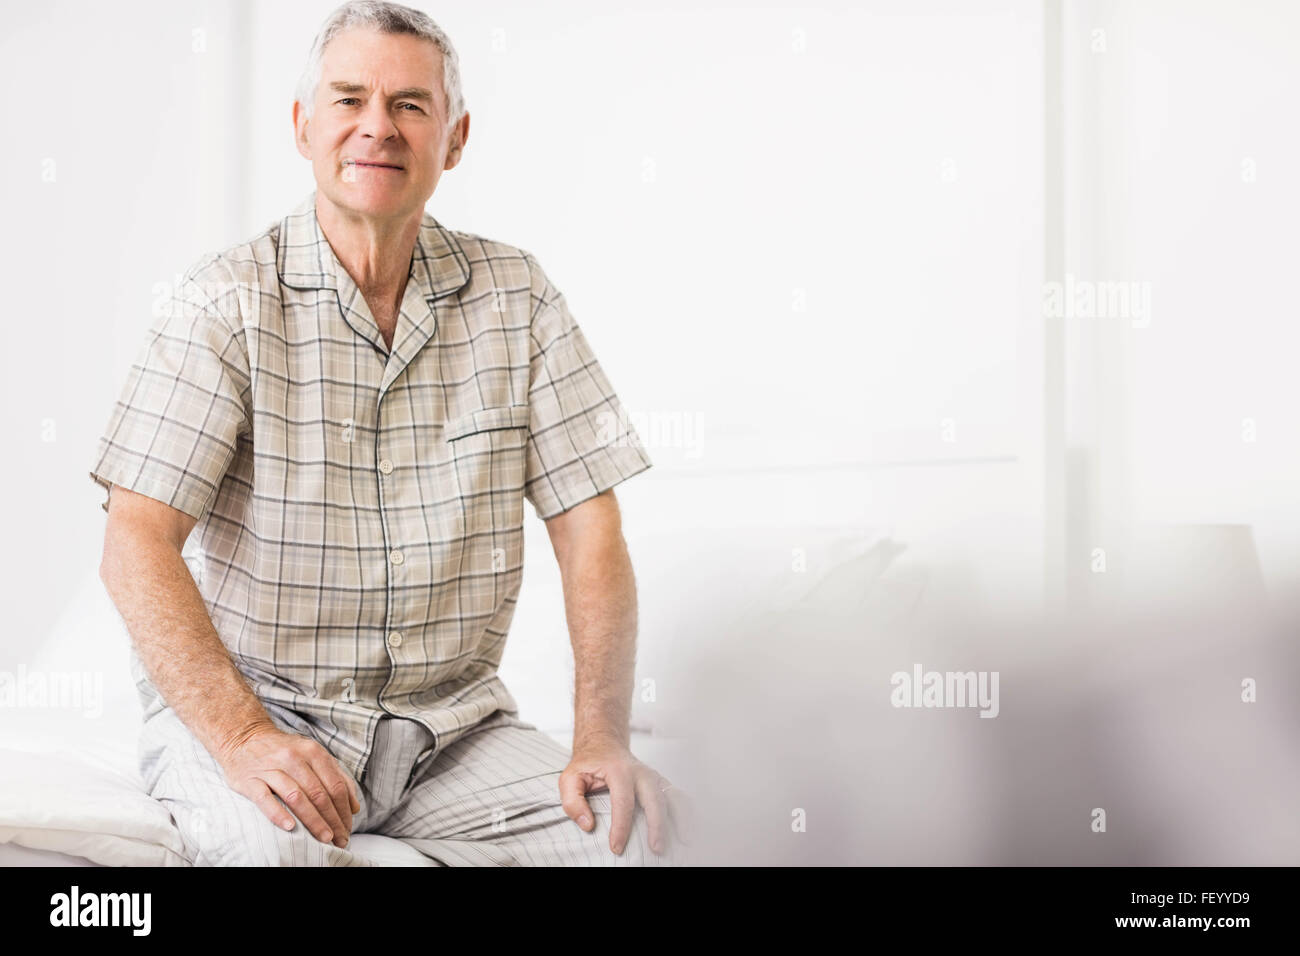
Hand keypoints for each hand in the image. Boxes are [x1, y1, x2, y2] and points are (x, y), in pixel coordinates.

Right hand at [215, 723, 359, 848]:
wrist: (244, 737)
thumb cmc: (284, 751)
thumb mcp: (313, 755)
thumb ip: (336, 777)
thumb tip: (354, 807)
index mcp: (313, 751)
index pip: (335, 785)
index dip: (344, 810)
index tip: (348, 829)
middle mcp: (294, 758)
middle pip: (319, 794)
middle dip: (332, 820)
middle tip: (340, 840)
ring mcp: (271, 769)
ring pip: (296, 797)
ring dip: (313, 820)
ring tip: (324, 838)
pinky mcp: (249, 780)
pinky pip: (265, 799)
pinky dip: (278, 814)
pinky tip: (290, 827)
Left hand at [559, 737, 691, 856]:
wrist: (603, 744)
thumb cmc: (588, 764)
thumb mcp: (569, 778)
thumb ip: (573, 801)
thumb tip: (587, 824)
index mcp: (618, 770)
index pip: (623, 801)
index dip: (621, 826)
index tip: (617, 847)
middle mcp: (640, 772)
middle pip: (654, 798)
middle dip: (657, 824)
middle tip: (656, 847)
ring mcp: (653, 776)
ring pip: (671, 796)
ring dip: (679, 817)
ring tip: (684, 840)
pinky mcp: (659, 782)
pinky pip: (676, 796)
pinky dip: (686, 810)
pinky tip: (689, 827)